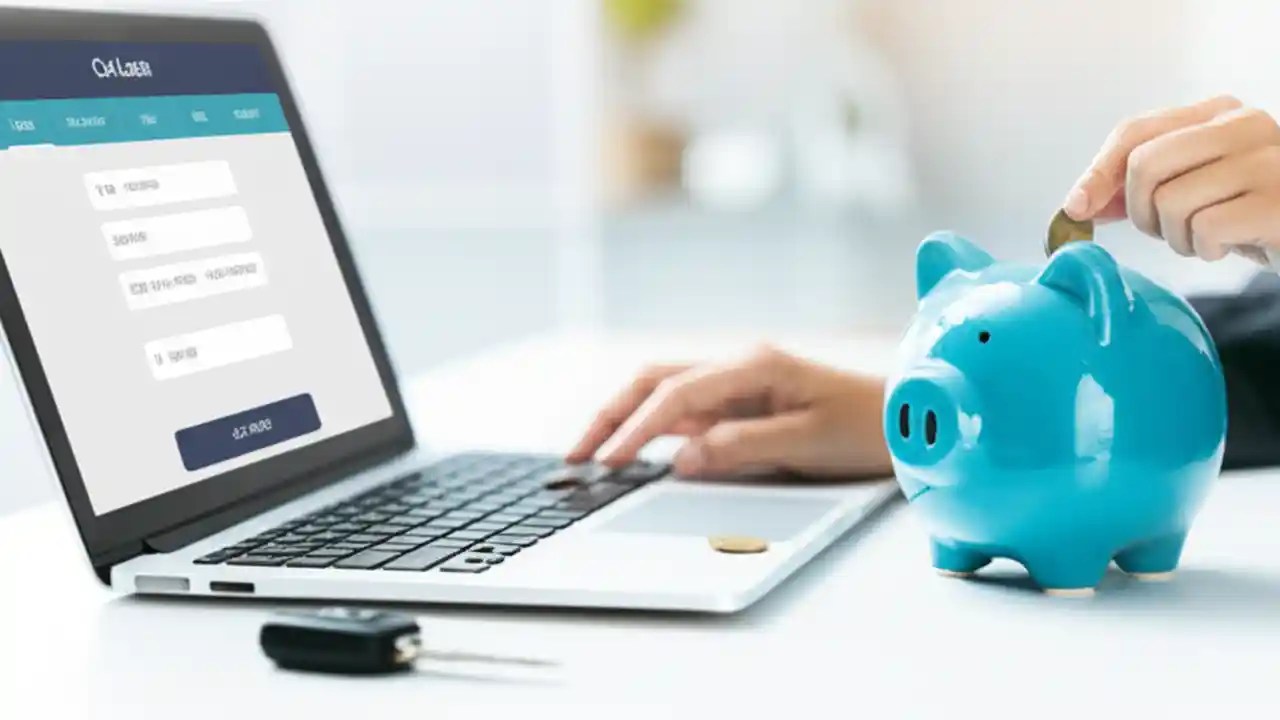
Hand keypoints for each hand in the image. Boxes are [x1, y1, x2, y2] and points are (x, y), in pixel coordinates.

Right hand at [565, 346, 891, 477]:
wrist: (908, 420)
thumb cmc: (867, 427)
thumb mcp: (808, 440)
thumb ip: (742, 446)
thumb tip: (682, 458)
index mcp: (753, 366)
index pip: (676, 395)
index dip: (636, 428)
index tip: (609, 461)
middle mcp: (737, 367)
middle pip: (654, 381)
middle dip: (611, 414)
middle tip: (577, 455)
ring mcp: (736, 384)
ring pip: (662, 393)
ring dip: (625, 419)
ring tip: (592, 454)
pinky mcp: (740, 404)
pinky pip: (685, 412)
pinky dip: (652, 429)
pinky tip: (634, 452)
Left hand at [1062, 94, 1279, 263]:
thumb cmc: (1245, 214)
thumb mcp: (1190, 190)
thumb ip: (1135, 187)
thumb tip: (1078, 202)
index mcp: (1218, 113)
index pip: (1134, 131)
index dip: (1098, 172)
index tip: (1079, 207)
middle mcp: (1245, 125)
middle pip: (1144, 165)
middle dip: (1140, 212)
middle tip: (1167, 229)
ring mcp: (1266, 161)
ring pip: (1171, 202)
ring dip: (1176, 237)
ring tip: (1205, 237)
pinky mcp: (1277, 202)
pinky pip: (1205, 229)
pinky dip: (1204, 249)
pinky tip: (1228, 246)